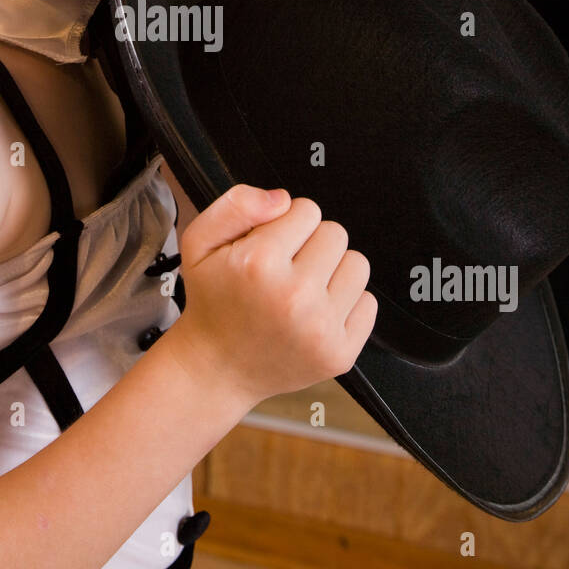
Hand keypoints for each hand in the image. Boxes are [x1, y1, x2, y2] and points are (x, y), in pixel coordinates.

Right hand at [170, 184, 375, 409]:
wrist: (216, 368)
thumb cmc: (212, 302)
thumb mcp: (199, 241)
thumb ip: (236, 204)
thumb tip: (282, 199)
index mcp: (259, 263)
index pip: (307, 209)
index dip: (287, 224)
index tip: (270, 247)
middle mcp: (294, 296)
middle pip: (335, 233)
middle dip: (311, 245)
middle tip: (285, 270)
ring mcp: (320, 328)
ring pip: (357, 265)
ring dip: (332, 272)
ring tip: (302, 290)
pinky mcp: (340, 353)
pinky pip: (368, 303)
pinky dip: (346, 305)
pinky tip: (315, 314)